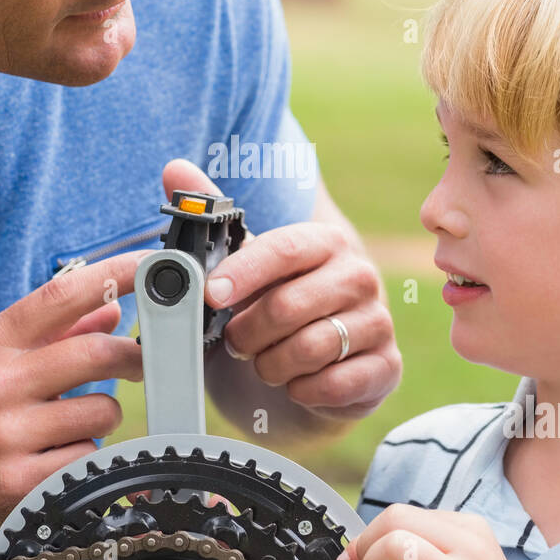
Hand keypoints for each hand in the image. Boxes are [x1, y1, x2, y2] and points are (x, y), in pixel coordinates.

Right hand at [0, 249, 151, 559]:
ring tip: (67, 428)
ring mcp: (8, 435)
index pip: (62, 294)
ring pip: (102, 411)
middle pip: (99, 351)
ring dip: (100, 419)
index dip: (114, 274)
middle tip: (139, 363)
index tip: (147, 266)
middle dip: (132, 357)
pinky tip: (52, 463)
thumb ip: (51, 336)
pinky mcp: (20, 483)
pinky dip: (82, 460)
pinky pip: (87, 458)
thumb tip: (109, 308)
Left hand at [162, 160, 400, 421]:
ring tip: (265, 361)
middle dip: (247, 332)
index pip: (283, 249)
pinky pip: (333, 385)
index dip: (243, 273)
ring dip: (271, 365)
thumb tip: (173, 168)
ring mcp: (378, 322)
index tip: (211, 295)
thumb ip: (211, 217)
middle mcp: (359, 276)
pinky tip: (296, 384)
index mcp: (324, 243)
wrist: (315, 365)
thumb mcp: (243, 265)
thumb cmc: (274, 306)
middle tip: (235, 342)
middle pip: (289, 306)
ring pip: (310, 349)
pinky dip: (301, 391)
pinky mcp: (386, 367)